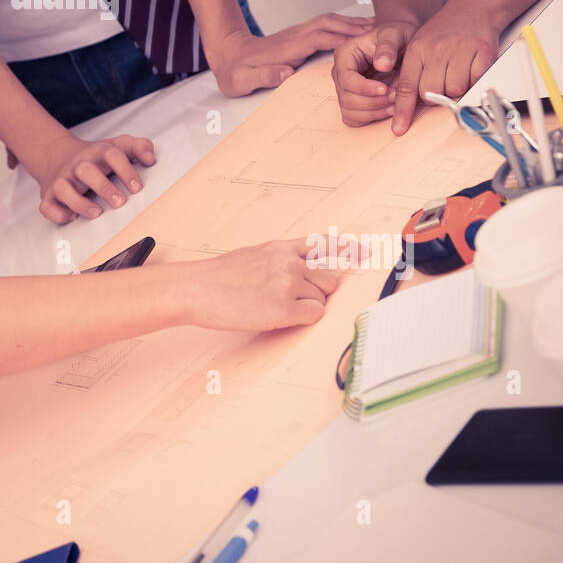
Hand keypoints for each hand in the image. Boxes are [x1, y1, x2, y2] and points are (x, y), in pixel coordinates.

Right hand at [29, 132, 156, 224]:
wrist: (57, 156)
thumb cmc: (95, 158)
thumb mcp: (118, 146)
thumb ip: (139, 147)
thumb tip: (151, 158)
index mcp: (97, 153)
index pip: (111, 154)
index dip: (125, 170)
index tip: (137, 187)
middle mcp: (78, 165)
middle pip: (86, 169)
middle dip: (103, 186)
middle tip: (120, 202)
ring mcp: (62, 179)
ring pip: (62, 188)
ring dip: (79, 202)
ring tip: (97, 213)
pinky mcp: (49, 195)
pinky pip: (47, 206)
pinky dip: (58, 214)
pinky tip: (72, 217)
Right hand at [182, 237, 341, 331]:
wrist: (196, 288)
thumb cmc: (218, 275)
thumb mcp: (253, 255)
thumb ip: (280, 258)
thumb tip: (300, 267)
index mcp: (282, 247)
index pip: (324, 243)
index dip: (348, 248)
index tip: (365, 251)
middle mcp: (290, 262)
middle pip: (329, 278)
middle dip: (320, 290)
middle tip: (295, 296)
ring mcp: (288, 284)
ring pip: (321, 299)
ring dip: (306, 305)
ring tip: (275, 304)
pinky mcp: (284, 309)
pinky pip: (313, 315)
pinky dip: (303, 318)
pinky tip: (281, 315)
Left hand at [208, 15, 374, 97]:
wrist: (226, 54)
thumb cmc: (235, 71)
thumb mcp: (243, 79)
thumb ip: (264, 75)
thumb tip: (286, 73)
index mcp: (287, 47)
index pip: (320, 38)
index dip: (343, 39)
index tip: (366, 43)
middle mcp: (295, 35)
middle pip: (330, 24)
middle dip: (355, 26)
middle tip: (383, 31)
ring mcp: (298, 33)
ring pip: (330, 21)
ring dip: (353, 23)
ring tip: (379, 27)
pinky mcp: (300, 35)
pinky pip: (327, 26)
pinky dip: (345, 25)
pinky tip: (358, 29)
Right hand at [331, 19, 416, 127]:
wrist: (402, 43)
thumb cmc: (396, 36)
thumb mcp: (395, 34)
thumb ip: (387, 47)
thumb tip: (381, 65)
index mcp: (345, 55)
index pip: (346, 79)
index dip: (365, 88)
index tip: (386, 88)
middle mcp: (341, 73)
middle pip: (346, 98)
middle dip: (373, 102)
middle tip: (397, 95)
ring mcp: (346, 89)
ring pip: (350, 111)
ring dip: (374, 112)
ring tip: (396, 103)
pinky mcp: (354, 101)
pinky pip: (355, 118)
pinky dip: (372, 118)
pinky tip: (390, 109)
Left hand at [388, 7, 498, 134]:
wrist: (473, 7)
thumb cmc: (445, 32)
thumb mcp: (421, 47)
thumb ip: (416, 74)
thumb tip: (412, 105)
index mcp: (417, 50)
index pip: (407, 86)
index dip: (403, 110)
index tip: (399, 129)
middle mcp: (436, 49)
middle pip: (431, 93)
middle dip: (437, 96)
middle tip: (443, 83)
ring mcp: (460, 49)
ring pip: (455, 89)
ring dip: (458, 89)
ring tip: (458, 72)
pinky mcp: (483, 51)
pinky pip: (476, 81)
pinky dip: (475, 81)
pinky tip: (472, 68)